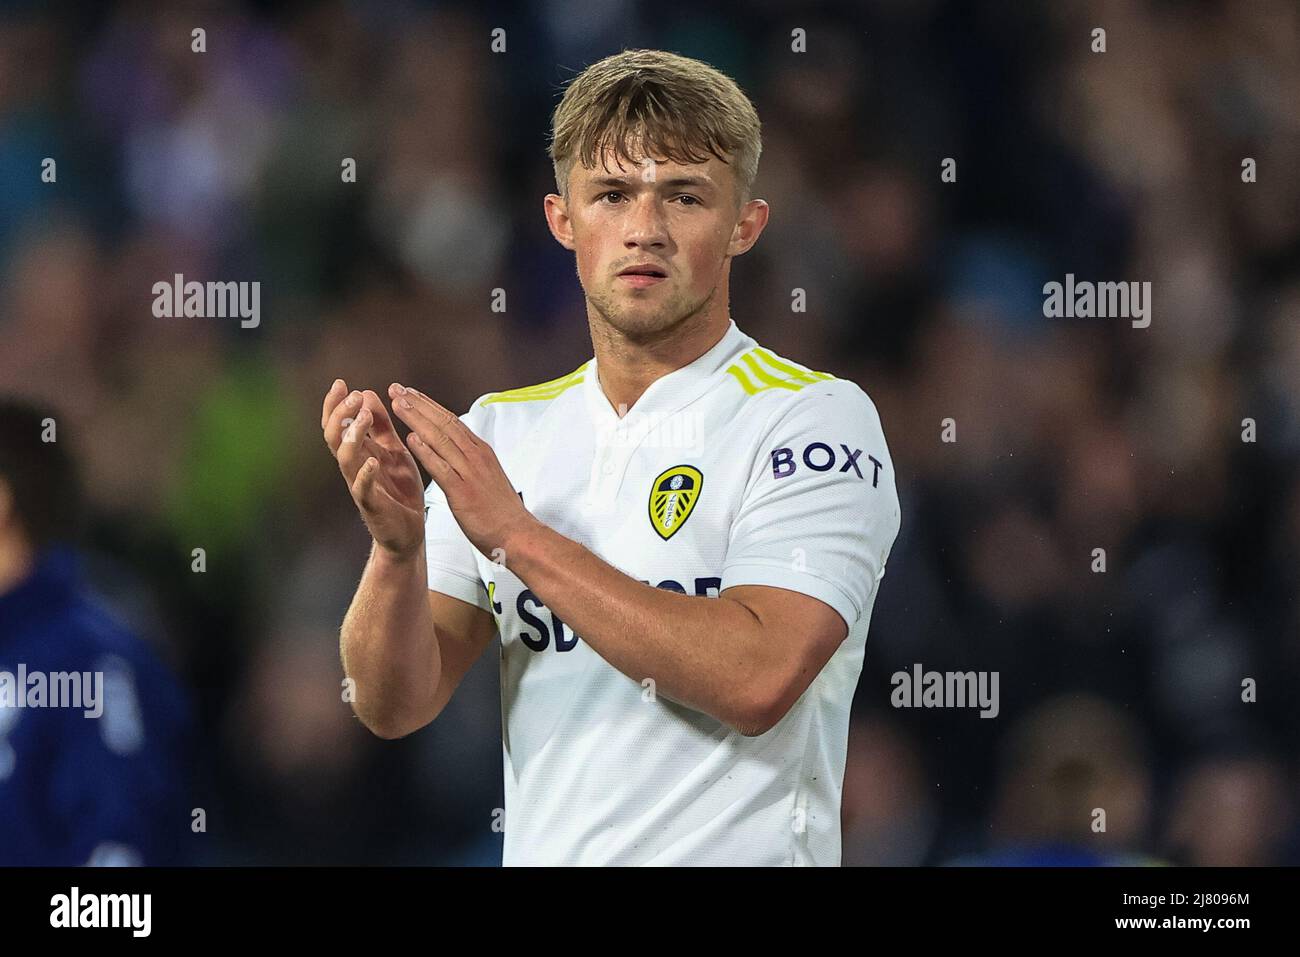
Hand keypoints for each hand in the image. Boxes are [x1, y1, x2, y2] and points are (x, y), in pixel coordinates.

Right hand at [322, 379, 426, 558]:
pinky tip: (372, 461)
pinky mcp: (372, 505)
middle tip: (353, 397)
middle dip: (341, 415)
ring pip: (345, 459)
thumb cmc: (399, 490)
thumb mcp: (393, 451)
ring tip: (363, 419)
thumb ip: (381, 426)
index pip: (338, 425)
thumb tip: (366, 394)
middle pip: (334, 438)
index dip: (336, 405)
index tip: (341, 383)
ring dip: (352, 437)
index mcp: (360, 452)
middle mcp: (355, 467)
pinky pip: (362, 489)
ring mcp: (361, 486)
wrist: (408, 531)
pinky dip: (365, 474)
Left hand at [389, 383, 537, 559]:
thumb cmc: (502, 511)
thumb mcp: (487, 477)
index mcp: (480, 452)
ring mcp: (470, 472)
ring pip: (441, 438)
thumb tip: (457, 450)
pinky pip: (441, 467)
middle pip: (444, 422)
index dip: (429, 405)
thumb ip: (471, 462)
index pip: (451, 421)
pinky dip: (426, 451)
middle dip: (419, 404)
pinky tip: (411, 439)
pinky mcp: (463, 491)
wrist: (518, 534)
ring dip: (418, 419)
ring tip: (399, 404)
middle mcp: (476, 456)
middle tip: (398, 388)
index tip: (411, 393)